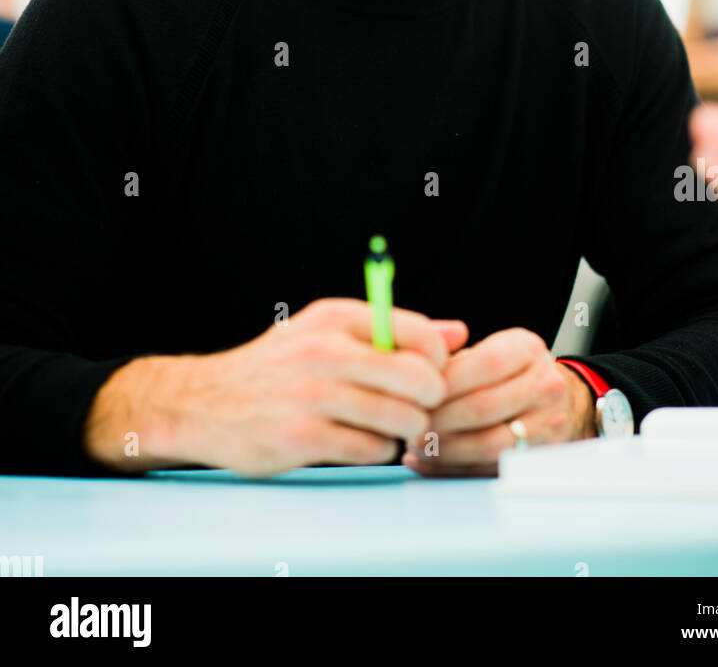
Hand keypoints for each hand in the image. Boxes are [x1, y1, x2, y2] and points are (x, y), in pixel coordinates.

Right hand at [162, 298, 468, 476]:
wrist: (207, 403)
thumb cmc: (279, 368)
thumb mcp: (328, 333)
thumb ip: (394, 332)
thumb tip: (458, 332)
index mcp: (335, 318)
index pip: (418, 334)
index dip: (437, 361)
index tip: (428, 374)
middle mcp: (325, 351)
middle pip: (418, 378)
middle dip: (429, 399)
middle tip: (418, 407)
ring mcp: (312, 396)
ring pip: (401, 418)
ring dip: (406, 429)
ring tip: (391, 426)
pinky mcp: (302, 438)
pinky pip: (372, 450)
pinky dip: (377, 451)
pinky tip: (360, 442)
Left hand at [401, 328, 595, 477]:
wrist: (560, 397)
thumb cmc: (512, 371)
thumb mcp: (493, 347)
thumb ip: (455, 358)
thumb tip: (416, 374)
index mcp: (527, 350)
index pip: (487, 364)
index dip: (448, 383)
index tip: (418, 395)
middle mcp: (544, 386)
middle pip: (485, 408)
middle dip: (440, 421)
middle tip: (411, 427)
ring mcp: (548, 423)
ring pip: (491, 445)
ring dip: (446, 451)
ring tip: (417, 448)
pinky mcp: (540, 457)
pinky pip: (492, 469)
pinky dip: (455, 470)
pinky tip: (429, 464)